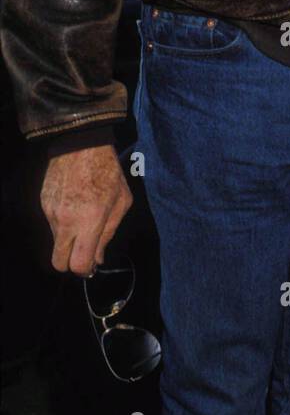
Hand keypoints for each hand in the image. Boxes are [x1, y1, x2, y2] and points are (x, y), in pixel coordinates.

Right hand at [40, 145, 132, 276]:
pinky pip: (52, 224)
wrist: (81, 144)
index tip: (91, 266)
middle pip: (59, 262)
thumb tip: (97, 258)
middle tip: (84, 252)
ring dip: (68, 240)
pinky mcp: (43, 204)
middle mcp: (66, 221)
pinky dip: (62, 223)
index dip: (85, 270)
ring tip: (82, 218)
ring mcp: (51, 213)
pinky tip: (74, 205)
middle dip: (71, 263)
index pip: (78, 264)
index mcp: (89, 221)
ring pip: (55, 242)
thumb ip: (109, 233)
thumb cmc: (108, 172)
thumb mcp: (121, 202)